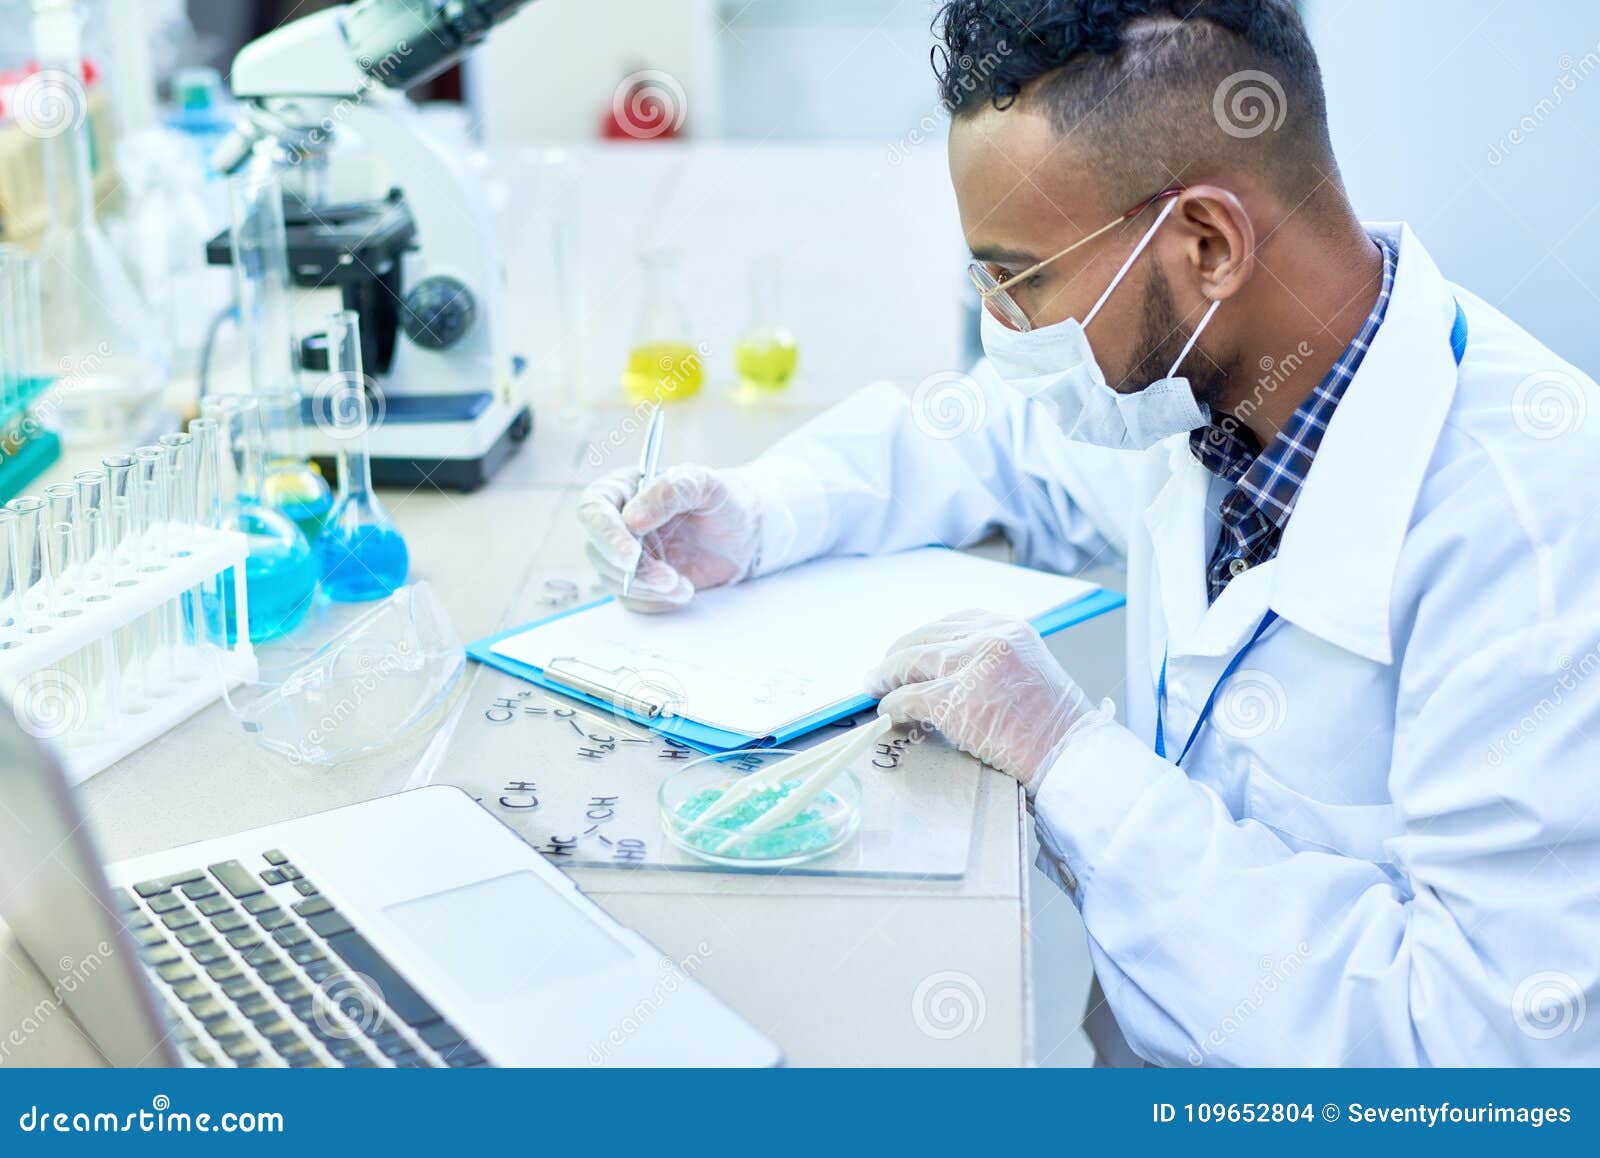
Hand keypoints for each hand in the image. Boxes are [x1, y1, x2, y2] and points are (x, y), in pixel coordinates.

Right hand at [578, 464, 761, 612]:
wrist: (743, 534)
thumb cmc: (722, 500)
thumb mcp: (705, 484)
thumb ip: (670, 491)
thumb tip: (631, 518)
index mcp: (623, 490)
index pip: (593, 509)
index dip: (605, 533)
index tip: (632, 553)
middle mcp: (617, 523)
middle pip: (597, 551)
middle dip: (632, 570)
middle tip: (667, 577)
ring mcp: (624, 556)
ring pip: (613, 579)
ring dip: (647, 588)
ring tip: (684, 585)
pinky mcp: (637, 582)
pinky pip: (632, 600)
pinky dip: (656, 601)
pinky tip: (683, 590)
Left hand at [865, 610, 1108, 791]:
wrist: (1070, 755)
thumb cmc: (1054, 724)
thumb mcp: (1028, 669)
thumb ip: (991, 659)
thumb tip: (944, 668)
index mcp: (1009, 627)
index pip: (953, 622)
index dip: (924, 638)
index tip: (908, 649)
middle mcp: (989, 638)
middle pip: (925, 638)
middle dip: (897, 655)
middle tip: (881, 670)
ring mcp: (971, 669)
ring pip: (909, 663)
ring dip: (886, 677)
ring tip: (876, 687)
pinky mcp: (954, 702)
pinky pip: (908, 698)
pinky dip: (893, 706)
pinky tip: (890, 713)